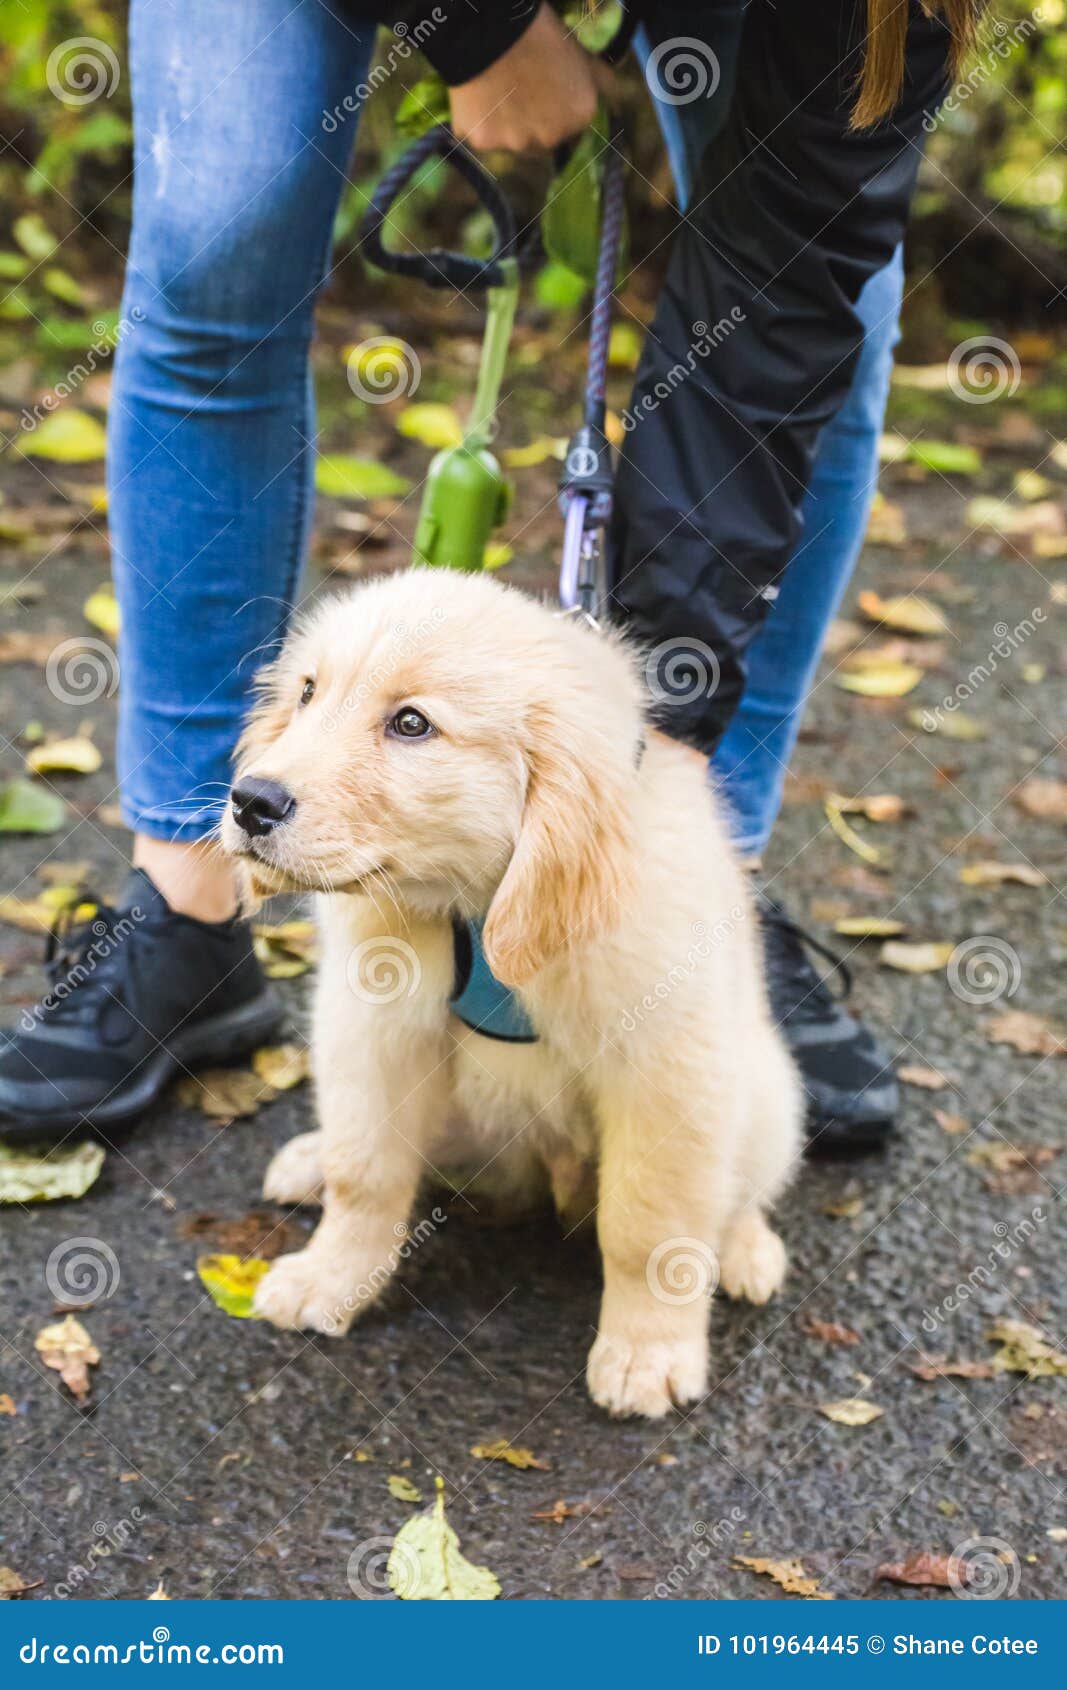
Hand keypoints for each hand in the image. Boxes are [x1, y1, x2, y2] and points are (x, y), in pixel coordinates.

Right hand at [449, 2, 611, 151]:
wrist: (491, 28)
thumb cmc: (538, 31)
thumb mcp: (577, 50)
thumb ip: (597, 76)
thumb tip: (614, 89)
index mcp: (581, 115)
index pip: (570, 123)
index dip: (554, 105)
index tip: (541, 86)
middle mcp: (553, 137)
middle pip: (542, 139)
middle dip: (532, 121)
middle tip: (517, 87)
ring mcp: (517, 143)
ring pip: (512, 141)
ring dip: (506, 124)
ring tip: (496, 90)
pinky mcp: (483, 141)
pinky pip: (481, 135)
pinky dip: (479, 120)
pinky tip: (476, 95)